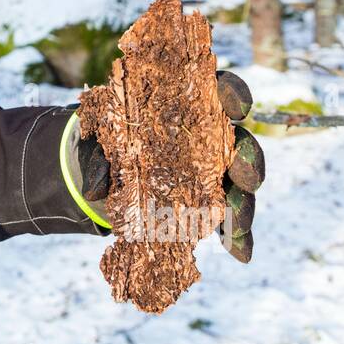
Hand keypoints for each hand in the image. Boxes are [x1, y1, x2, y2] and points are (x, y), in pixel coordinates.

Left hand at [61, 70, 264, 260]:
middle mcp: (207, 137)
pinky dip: (238, 236)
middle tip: (244, 175)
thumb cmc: (106, 147)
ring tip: (238, 226)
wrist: (101, 178)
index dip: (233, 94)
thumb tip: (96, 187)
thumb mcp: (98, 147)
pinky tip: (240, 252)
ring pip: (239, 183)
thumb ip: (101, 161)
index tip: (237, 106)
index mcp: (185, 106)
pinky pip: (230, 219)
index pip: (217, 91)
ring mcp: (211, 172)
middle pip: (238, 142)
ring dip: (244, 202)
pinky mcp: (208, 204)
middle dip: (247, 158)